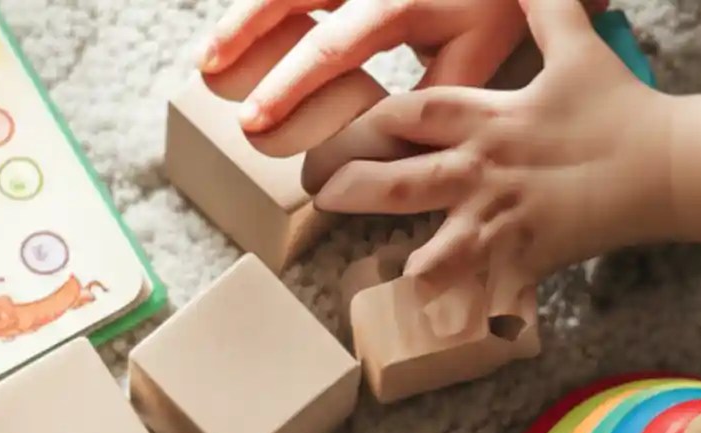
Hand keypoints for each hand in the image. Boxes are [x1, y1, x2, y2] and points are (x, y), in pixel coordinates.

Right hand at [198, 0, 533, 132]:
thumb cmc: (491, 7)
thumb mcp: (476, 56)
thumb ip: (432, 99)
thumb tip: (390, 150)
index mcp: (397, 3)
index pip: (330, 47)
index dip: (289, 84)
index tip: (256, 120)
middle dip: (244, 37)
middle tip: (211, 79)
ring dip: (241, 15)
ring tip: (208, 57)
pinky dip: (260, 3)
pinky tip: (235, 27)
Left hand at [308, 0, 676, 282]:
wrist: (670, 167)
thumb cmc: (620, 108)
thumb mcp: (577, 46)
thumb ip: (544, 5)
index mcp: (490, 118)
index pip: (412, 113)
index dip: (366, 121)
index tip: (330, 130)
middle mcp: (487, 169)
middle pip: (406, 181)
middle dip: (357, 187)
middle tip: (320, 194)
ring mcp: (507, 218)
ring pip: (443, 246)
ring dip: (409, 259)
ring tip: (382, 270)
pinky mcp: (531, 257)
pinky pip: (490, 291)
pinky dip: (468, 308)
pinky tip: (441, 324)